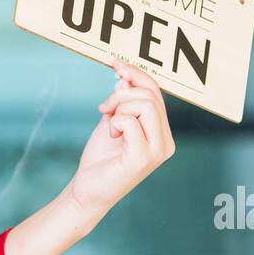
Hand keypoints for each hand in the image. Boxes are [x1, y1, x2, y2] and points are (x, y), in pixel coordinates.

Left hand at [67, 61, 176, 222]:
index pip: (156, 93)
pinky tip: (111, 135)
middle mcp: (166, 142)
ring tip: (109, 124)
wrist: (88, 190)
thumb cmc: (101, 157)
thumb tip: (125, 78)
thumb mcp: (112, 121)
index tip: (116, 64)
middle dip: (122, 95)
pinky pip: (131, 122)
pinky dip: (116, 122)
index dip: (136, 74)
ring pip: (145, 105)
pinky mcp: (143, 159)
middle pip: (151, 96)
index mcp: (162, 133)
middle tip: (104, 107)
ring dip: (119, 108)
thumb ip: (122, 101)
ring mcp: (158, 151)